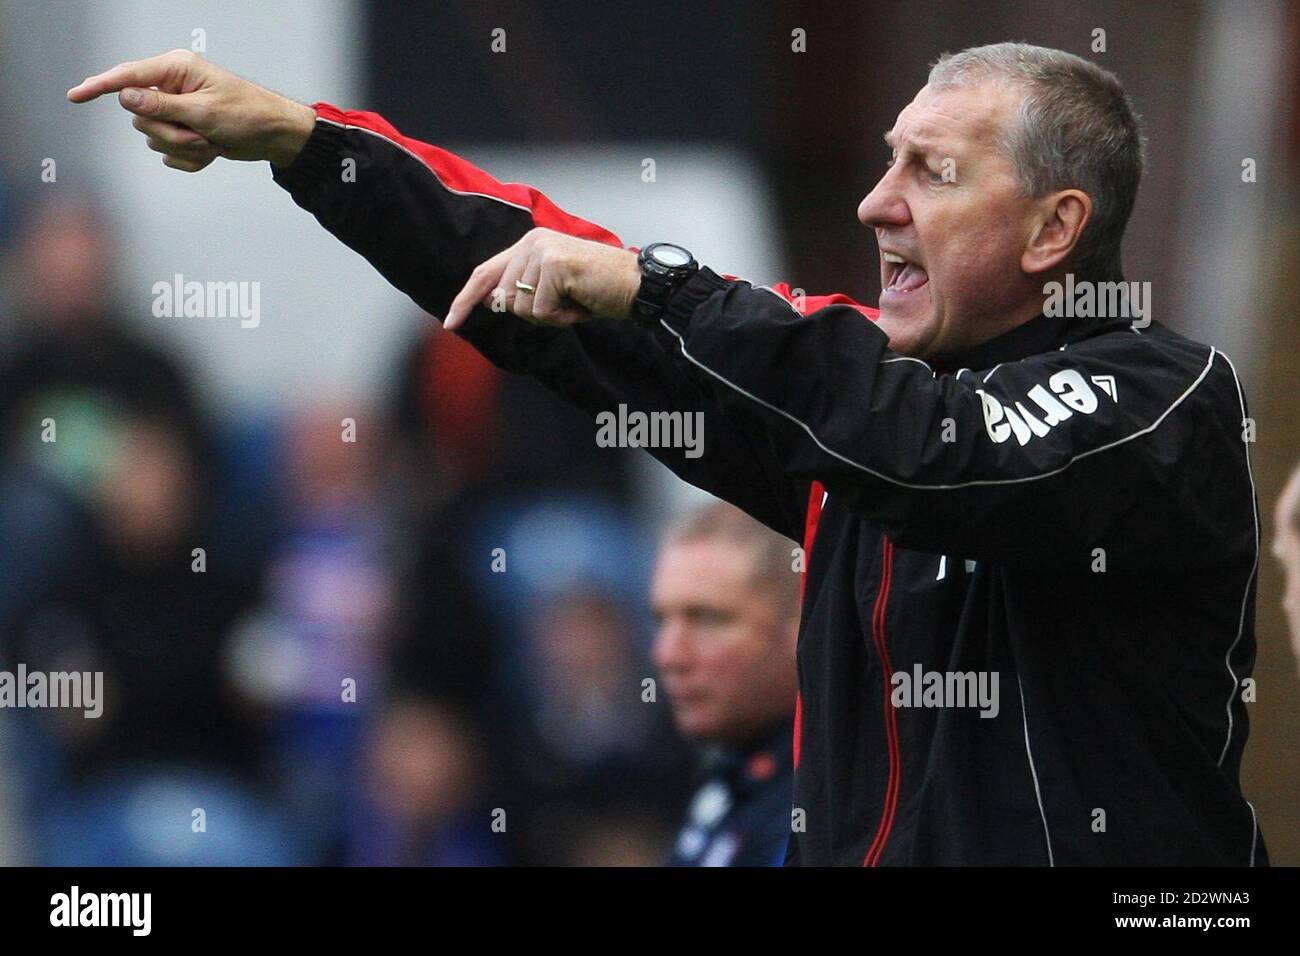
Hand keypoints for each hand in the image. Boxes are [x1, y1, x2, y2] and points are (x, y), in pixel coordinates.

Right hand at [67, 49, 315, 170]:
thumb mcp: (203, 112)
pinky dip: (191, 158)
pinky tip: (212, 151)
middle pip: (139, 116)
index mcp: (176, 69)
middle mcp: (172, 86)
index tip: (75, 96)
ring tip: (211, 143)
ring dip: (183, 147)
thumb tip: (124, 96)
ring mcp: (178, 111)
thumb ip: (161, 105)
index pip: (127, 76)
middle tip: (200, 136)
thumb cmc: (247, 115)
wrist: (274, 137)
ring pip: (153, 137)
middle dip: (168, 133)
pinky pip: (170, 153)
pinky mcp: (185, 132)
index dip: (99, 86)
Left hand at [444, 228, 640, 330]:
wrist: (637, 286)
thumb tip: (491, 302)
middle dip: (534, 314)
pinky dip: (561, 318)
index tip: (451, 323)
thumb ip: (523, 290)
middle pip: (504, 299)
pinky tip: (581, 304)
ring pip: (521, 308)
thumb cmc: (599, 290)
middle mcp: (531, 242)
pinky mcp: (554, 265)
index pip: (486, 273)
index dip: (466, 299)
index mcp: (528, 244)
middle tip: (566, 306)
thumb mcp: (555, 290)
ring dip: (550, 316)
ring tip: (575, 302)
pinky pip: (540, 311)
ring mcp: (541, 251)